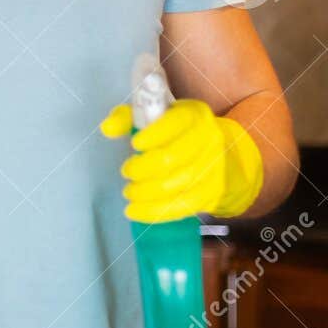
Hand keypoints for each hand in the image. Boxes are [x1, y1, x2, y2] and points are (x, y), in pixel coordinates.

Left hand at [99, 98, 263, 223]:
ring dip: (147, 193)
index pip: (176, 123)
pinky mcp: (212, 194)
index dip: (154, 135)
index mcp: (195, 115)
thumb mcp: (154, 117)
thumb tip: (107, 128)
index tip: (134, 144)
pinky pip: (183, 207)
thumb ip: (127, 118)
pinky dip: (156, 212)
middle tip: (126, 172)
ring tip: (129, 192)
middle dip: (144, 168)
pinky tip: (136, 211)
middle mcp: (209, 140)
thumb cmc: (176, 133)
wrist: (220, 155)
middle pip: (174, 158)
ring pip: (179, 185)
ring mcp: (213, 169)